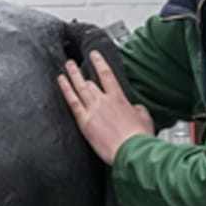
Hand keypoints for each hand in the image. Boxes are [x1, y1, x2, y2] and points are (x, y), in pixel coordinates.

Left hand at [57, 51, 153, 165]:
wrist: (132, 150)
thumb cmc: (139, 138)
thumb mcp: (145, 118)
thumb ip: (138, 109)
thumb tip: (135, 108)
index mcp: (119, 98)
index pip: (107, 75)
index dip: (99, 63)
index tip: (94, 55)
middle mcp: (104, 101)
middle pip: (90, 82)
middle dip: (81, 71)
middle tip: (73, 63)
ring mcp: (93, 110)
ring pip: (79, 87)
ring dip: (72, 75)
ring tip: (67, 66)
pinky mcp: (84, 121)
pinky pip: (72, 101)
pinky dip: (65, 89)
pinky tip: (61, 81)